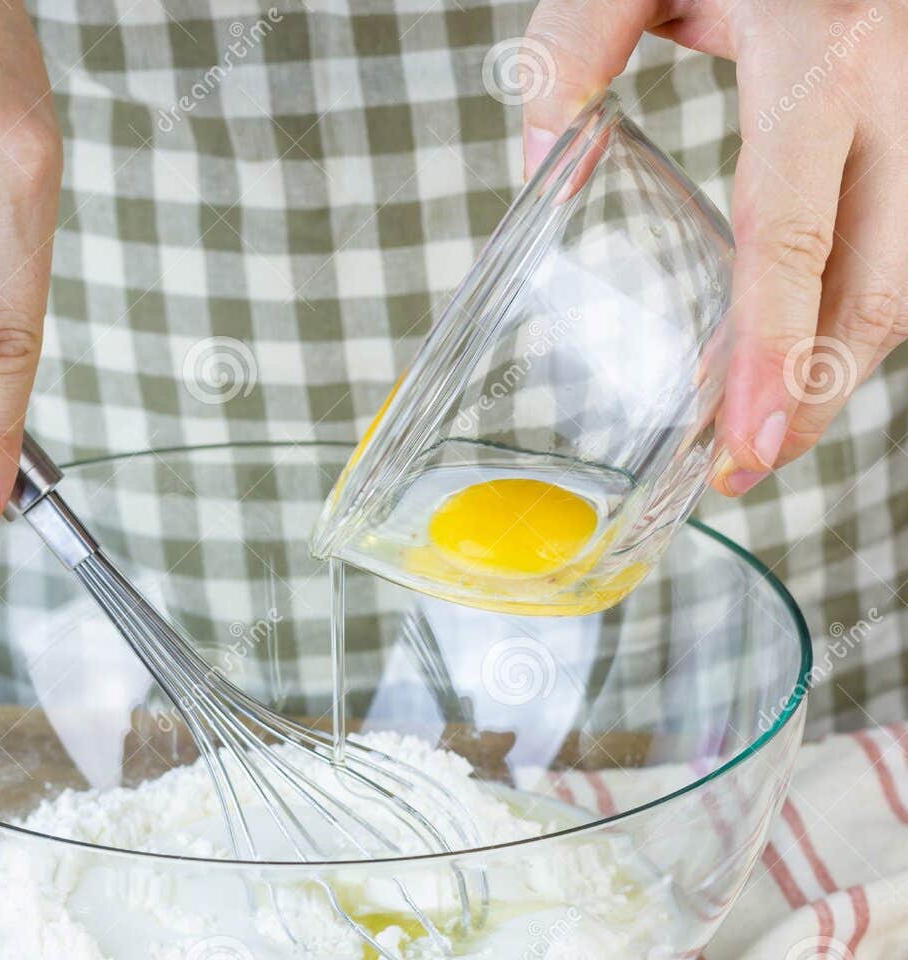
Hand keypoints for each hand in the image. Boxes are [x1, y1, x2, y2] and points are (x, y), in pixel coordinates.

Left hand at [521, 1, 907, 493]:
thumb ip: (571, 48)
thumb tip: (535, 163)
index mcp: (821, 46)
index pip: (794, 231)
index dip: (772, 351)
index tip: (745, 444)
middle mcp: (899, 85)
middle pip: (878, 286)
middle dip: (817, 398)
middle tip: (745, 467)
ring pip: (907, 281)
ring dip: (840, 367)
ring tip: (764, 424)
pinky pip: (907, 248)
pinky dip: (856, 314)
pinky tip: (801, 350)